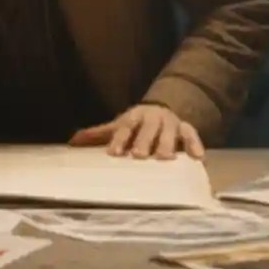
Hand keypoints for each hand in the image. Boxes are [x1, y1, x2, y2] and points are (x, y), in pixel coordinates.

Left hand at [68, 104, 204, 159]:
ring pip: (170, 132)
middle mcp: (152, 118)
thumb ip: (97, 135)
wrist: (160, 110)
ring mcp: (170, 123)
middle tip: (139, 155)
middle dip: (144, 141)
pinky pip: (192, 135)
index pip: (125, 127)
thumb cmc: (135, 125)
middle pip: (148, 128)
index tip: (114, 153)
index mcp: (134, 116)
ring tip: (165, 158)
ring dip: (167, 144)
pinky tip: (198, 157)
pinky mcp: (185, 129)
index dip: (120, 139)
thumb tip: (71, 142)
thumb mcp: (118, 127)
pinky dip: (195, 144)